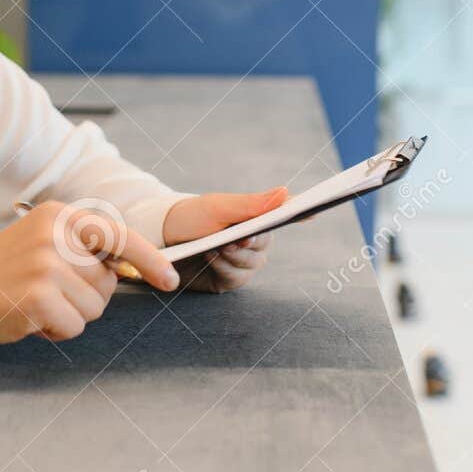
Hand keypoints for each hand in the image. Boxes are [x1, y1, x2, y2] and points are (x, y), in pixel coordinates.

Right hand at [0, 200, 179, 344]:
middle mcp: (54, 233)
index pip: (118, 235)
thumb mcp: (43, 243)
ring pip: (95, 307)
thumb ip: (84, 250)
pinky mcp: (37, 296)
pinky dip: (56, 330)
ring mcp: (45, 264)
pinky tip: (30, 318)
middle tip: (48, 292)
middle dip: (86, 296)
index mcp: (58, 214)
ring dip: (70, 314)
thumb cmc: (5, 274)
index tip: (169, 280)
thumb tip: (135, 268)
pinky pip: (74, 326)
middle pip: (108, 280)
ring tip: (37, 303)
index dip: (149, 259)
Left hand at [162, 186, 287, 293]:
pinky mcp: (227, 278)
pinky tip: (210, 258)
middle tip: (235, 239)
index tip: (311, 212)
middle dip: (249, 243)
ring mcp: (240, 260)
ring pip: (251, 264)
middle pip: (264, 245)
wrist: (161, 240)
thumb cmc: (191, 217)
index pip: (282, 214)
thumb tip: (285, 193)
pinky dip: (223, 267)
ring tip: (215, 247)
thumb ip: (252, 203)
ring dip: (233, 256)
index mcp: (253, 216)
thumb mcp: (219, 207)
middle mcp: (251, 239)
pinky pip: (236, 277)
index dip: (298, 213)